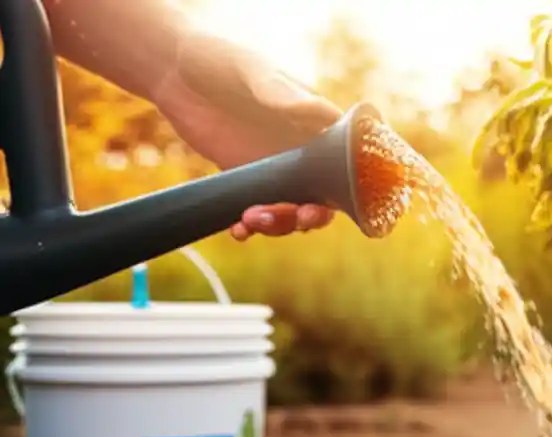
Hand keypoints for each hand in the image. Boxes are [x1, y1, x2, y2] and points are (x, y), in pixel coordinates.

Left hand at [152, 33, 343, 239]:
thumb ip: (281, 94)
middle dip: (312, 214)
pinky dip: (250, 226)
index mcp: (316, 122)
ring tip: (250, 220)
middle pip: (323, 195)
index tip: (334, 201)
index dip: (349, 187)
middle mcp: (303, 148)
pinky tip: (238, 229)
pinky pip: (258, 210)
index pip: (348, 159)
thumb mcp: (251, 72)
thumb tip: (319, 111)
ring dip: (278, 223)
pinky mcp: (248, 178)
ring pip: (292, 208)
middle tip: (297, 218)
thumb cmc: (218, 59)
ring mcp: (277, 166)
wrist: (170, 70)